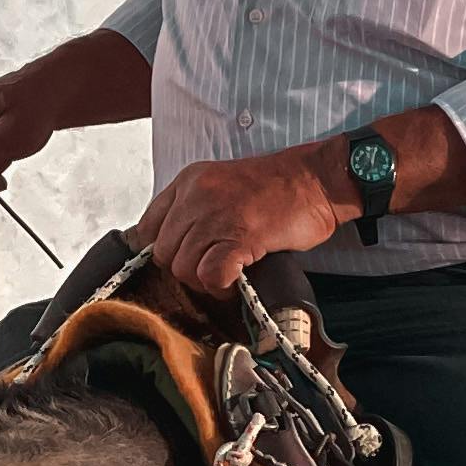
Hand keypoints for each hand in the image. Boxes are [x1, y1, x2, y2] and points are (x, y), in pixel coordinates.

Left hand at [133, 145, 347, 296]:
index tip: (187, 258)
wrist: (317, 179)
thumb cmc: (278, 188)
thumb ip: (195, 210)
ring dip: (206, 282)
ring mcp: (216, 215)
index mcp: (189, 181)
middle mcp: (196, 195)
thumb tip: (178, 248)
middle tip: (215, 270)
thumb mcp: (222, 185)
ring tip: (231, 275)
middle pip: (164, 253)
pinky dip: (222, 286)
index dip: (166, 251)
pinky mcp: (240, 236)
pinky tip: (238, 280)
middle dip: (187, 270)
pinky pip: (211, 275)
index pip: (147, 227)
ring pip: (184, 268)